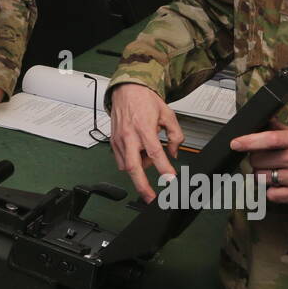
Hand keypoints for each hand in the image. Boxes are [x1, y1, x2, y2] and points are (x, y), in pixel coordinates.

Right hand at [108, 82, 181, 202]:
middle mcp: (129, 135)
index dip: (164, 168)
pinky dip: (131, 162)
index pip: (155, 153)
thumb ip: (175, 136)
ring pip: (127, 166)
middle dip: (142, 186)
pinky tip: (138, 152)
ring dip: (139, 169)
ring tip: (147, 156)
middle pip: (133, 167)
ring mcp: (119, 140)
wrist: (126, 90)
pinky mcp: (113, 142)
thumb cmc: (145, 100)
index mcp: (144, 127)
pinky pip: (122, 160)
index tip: (171, 180)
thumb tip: (174, 153)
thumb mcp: (168, 114)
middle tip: (150, 198)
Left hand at [231, 118, 287, 203]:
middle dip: (256, 159)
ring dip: (261, 175)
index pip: (269, 139)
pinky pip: (271, 195)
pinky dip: (270, 191)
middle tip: (264, 158)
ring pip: (261, 178)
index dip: (249, 141)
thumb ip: (279, 129)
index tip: (235, 144)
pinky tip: (279, 184)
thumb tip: (261, 119)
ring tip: (272, 171)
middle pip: (258, 161)